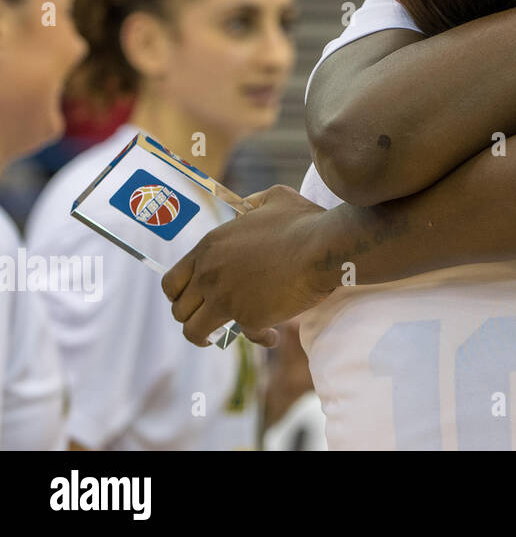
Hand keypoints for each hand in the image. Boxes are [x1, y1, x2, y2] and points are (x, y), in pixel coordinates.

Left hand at [161, 185, 332, 347]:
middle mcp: (210, 275)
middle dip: (192, 317)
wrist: (324, 247)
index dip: (178, 295)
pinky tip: (272, 336)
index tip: (192, 300)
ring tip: (221, 335)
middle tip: (209, 319)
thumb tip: (246, 208)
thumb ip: (252, 202)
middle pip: (179, 311)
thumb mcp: (274, 198)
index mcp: (209, 247)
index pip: (171, 282)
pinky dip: (261, 338)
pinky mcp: (250, 318)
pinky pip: (249, 336)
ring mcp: (227, 299)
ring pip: (195, 332)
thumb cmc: (304, 221)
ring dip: (207, 337)